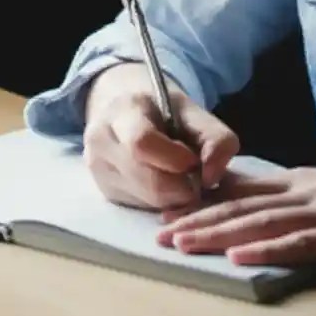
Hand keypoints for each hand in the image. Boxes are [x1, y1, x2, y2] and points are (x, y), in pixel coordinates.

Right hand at [82, 63, 239, 210]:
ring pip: (147, 200)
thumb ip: (216, 138)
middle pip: (148, 181)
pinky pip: (142, 207)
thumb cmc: (161, 109)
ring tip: (179, 176)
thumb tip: (212, 179)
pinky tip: (163, 182)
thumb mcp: (193, 111)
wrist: (121, 109)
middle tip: (194, 175)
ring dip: (174, 196)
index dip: (175, 159)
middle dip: (182, 186)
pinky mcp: (105, 192)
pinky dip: (161, 201)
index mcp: (122, 111)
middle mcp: (101, 142)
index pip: (142, 143)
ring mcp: (98, 170)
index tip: (193, 159)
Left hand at [157, 163, 315, 267]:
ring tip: (182, 243)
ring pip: (261, 222)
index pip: (243, 186)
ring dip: (217, 234)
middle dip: (196, 219)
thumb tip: (268, 206)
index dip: (202, 197)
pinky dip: (269, 251)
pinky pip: (303, 245)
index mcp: (306, 179)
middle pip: (241, 204)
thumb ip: (304, 196)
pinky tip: (241, 257)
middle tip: (158, 234)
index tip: (168, 206)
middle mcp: (310, 190)